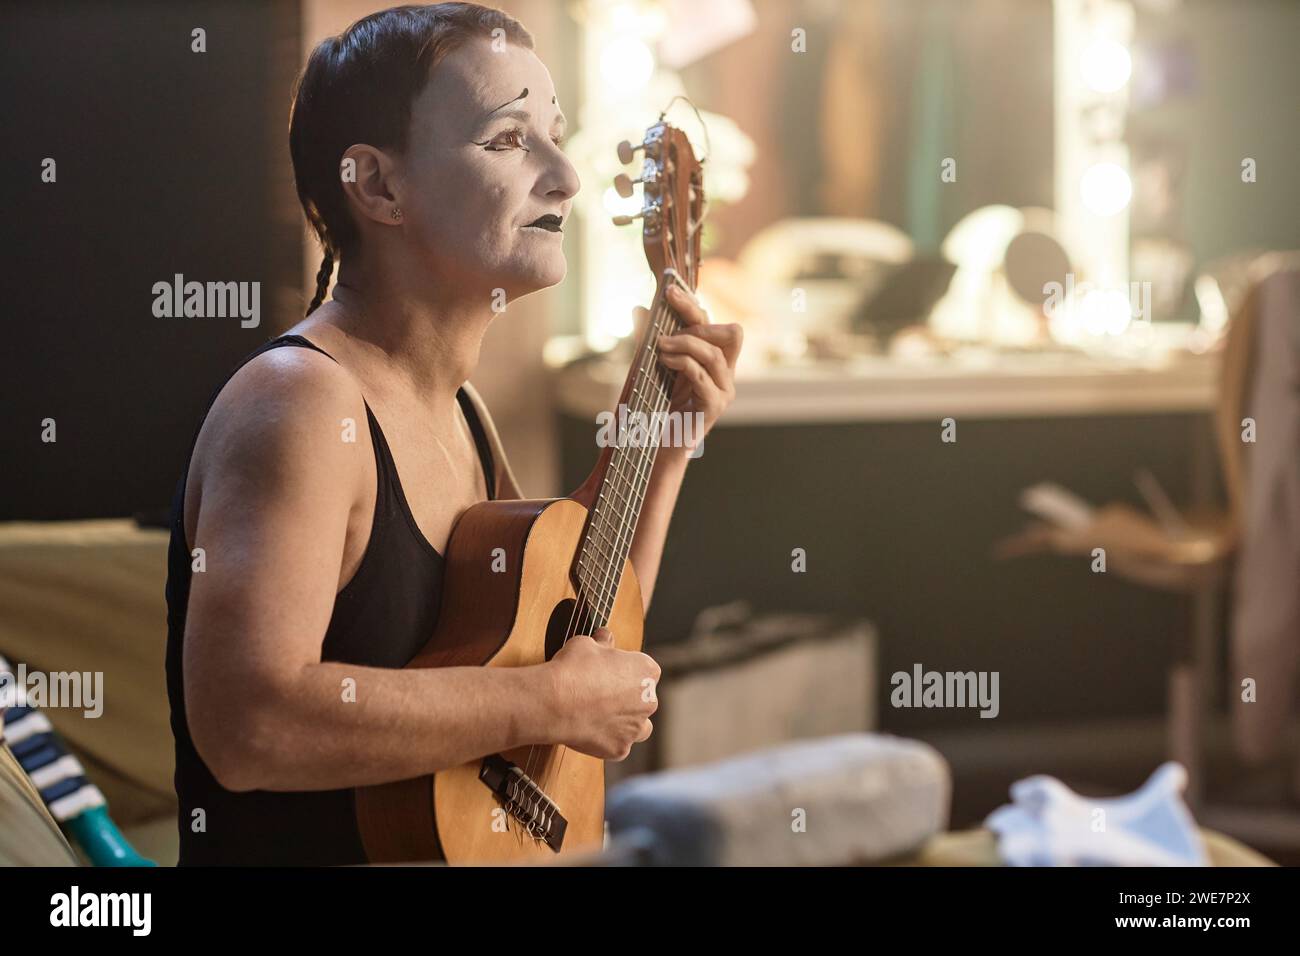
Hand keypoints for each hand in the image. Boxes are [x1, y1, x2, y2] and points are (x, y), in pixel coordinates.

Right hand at [547, 626, 659, 759]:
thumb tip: (605, 637)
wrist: (555, 701)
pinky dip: (608, 740)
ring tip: (602, 716)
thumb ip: (602, 642)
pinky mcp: (620, 748)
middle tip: (600, 694)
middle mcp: (649, 700)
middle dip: (626, 697)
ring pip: (638, 726)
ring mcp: (635, 728)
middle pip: (643, 699)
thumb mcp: (587, 643)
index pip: (644, 669)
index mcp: (647, 670)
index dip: (625, 669)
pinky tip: (590, 731)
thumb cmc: (572, 668)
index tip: (608, 671)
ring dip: (625, 722)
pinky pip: (618, 745)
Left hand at [637, 284, 742, 447]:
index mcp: (714, 362)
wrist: (653, 449)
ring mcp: (723, 392)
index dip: (694, 304)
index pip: (715, 325)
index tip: (669, 290)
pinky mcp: (713, 407)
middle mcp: (725, 375)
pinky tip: (664, 361)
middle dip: (699, 321)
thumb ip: (646, 339)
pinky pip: (703, 376)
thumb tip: (639, 308)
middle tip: (669, 323)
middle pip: (731, 333)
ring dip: (686, 343)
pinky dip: (683, 363)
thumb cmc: (653, 410)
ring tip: (661, 346)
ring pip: (716, 353)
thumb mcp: (648, 366)